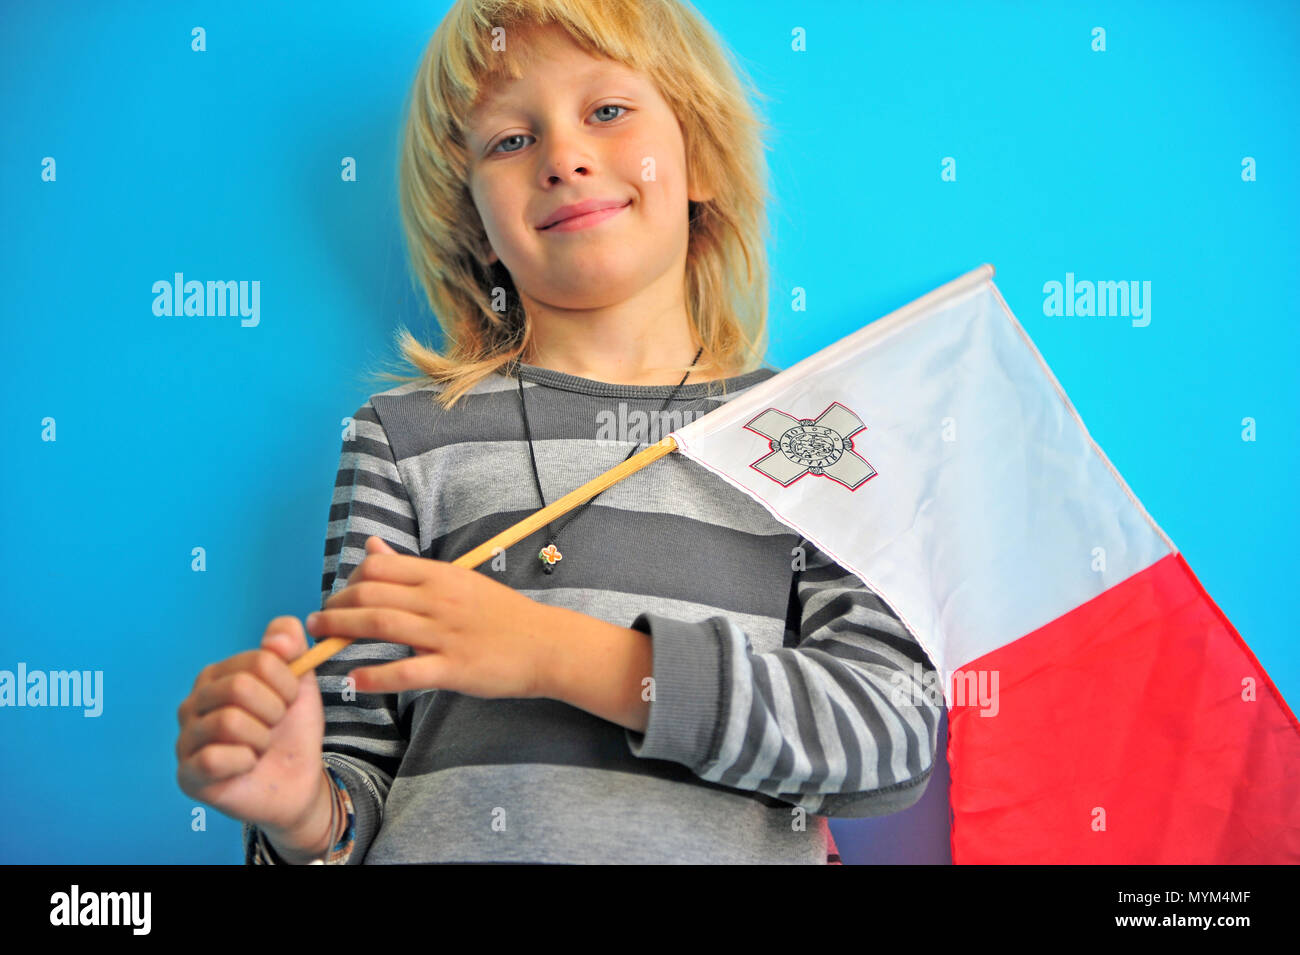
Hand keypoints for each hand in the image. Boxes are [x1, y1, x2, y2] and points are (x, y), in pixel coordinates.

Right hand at [176, 617, 329, 840]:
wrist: (298, 780)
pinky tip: (247, 765)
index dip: (287, 682)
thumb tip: (277, 637)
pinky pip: (215, 759)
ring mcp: (185, 739)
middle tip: (275, 725)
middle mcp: (192, 703)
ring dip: (261, 738)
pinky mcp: (187, 775)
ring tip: (260, 745)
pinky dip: (245, 762)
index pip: (260, 660)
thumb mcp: (300, 682)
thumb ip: (292, 646)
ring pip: (229, 722)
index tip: (289, 700)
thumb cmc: (291, 729)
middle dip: (274, 710)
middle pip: (240, 687)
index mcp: (216, 676)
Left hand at [305, 536, 558, 699]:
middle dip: (334, 608)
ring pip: (381, 626)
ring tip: (319, 644)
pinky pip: (407, 671)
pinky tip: (354, 680)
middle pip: (371, 595)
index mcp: (440, 576)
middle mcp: (439, 600)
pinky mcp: (455, 668)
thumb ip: (411, 568)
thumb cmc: (501, 614)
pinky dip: (376, 676)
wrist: (546, 644)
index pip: (379, 568)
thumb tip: (371, 547)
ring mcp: (446, 634)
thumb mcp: (458, 580)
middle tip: (316, 622)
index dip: (348, 582)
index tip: (338, 598)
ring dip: (341, 633)